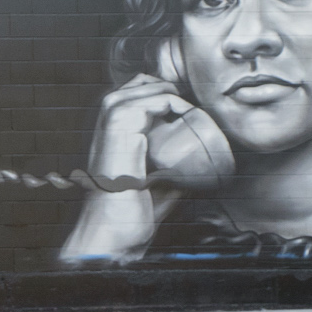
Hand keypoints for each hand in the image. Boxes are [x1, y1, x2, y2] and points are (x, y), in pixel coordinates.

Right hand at [61, 73, 189, 264]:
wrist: (113, 228)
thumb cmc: (131, 213)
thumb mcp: (159, 184)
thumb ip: (174, 168)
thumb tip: (203, 163)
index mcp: (114, 134)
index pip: (138, 93)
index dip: (166, 94)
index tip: (192, 111)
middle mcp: (107, 124)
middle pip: (139, 82)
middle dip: (169, 88)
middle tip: (193, 109)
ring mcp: (110, 124)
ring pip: (142, 85)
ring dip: (171, 93)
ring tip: (189, 111)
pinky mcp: (117, 128)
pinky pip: (148, 101)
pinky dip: (171, 102)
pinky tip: (185, 116)